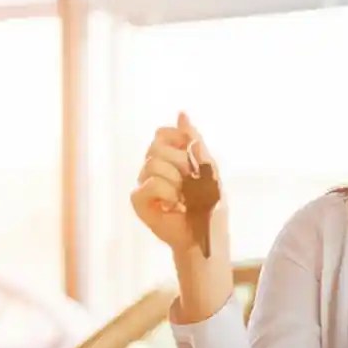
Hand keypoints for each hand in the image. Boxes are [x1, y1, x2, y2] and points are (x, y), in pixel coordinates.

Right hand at [130, 112, 228, 255]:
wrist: (204, 234)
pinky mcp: (138, 201)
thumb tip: (181, 113)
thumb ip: (194, 141)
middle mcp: (152, 168)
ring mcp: (143, 184)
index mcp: (169, 157)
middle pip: (156, 146)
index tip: (192, 156)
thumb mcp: (208, 168)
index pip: (162, 133)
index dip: (177, 140)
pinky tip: (173, 206)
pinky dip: (167, 193)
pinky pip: (149, 184)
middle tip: (191, 182)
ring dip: (177, 181)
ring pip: (153, 164)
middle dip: (181, 162)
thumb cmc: (208, 204)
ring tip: (184, 197)